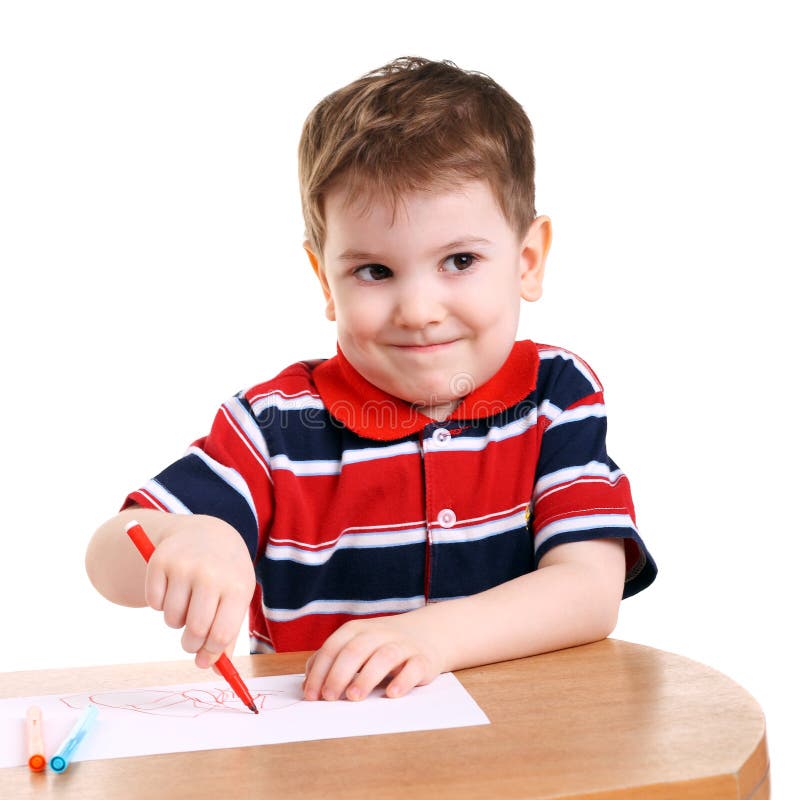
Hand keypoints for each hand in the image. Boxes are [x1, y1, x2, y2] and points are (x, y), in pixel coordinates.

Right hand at [143, 515, 254, 668]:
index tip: (205, 658)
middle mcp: (211, 574)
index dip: (210, 653)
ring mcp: (184, 565)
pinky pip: (154, 603)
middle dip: (190, 644)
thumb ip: (227, 636)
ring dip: (176, 621)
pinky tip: (173, 588)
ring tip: (187, 604)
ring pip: (171, 619)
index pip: (221, 634)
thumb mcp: (237, 598)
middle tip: (190, 641)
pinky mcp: (160, 561)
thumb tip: (208, 668)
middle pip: (195, 630)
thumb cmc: (226, 575)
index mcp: (237, 586)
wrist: (209, 533)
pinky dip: (160, 604)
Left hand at [302, 614, 443, 700]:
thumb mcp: (356, 645)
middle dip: (339, 674)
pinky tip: (392, 694)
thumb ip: (332, 660)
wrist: (428, 633)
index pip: (334, 647)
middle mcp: (379, 633)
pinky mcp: (423, 659)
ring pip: (384, 656)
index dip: (320, 671)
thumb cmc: (382, 646)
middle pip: (356, 650)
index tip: (311, 695)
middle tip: (329, 698)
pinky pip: (414, 667)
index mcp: (358, 630)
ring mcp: (403, 645)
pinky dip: (403, 680)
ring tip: (354, 696)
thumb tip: (308, 684)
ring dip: (367, 677)